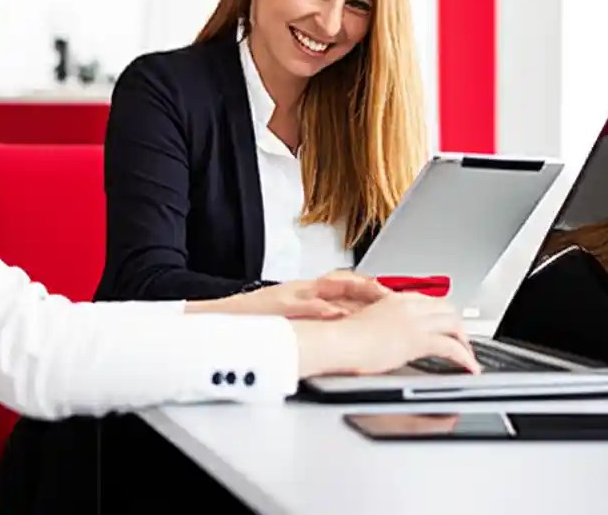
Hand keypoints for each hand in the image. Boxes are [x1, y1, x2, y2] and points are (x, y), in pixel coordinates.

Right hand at [190, 270, 389, 318]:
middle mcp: (300, 288)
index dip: (368, 288)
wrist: (216, 319)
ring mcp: (289, 294)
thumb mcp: (288, 316)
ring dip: (352, 290)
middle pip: (341, 281)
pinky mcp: (274, 304)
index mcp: (304, 291)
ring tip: (375, 294)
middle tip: (391, 295)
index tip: (391, 296)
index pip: (343, 284)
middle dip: (368, 287)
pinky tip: (335, 312)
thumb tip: (340, 327)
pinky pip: (300, 304)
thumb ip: (312, 318)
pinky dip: (319, 307)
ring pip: (326, 287)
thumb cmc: (252, 322)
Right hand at [292, 292, 480, 377]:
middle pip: (447, 308)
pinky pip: (451, 346)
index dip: (443, 313)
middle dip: (458, 325)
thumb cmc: (343, 338)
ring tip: (469, 356)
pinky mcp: (418, 340)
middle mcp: (409, 306)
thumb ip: (383, 325)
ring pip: (453, 323)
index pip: (430, 301)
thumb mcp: (367, 324)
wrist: (337, 342)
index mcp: (396, 300)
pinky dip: (465, 357)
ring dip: (465, 341)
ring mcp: (415, 321)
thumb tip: (387, 337)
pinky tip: (469, 367)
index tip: (447, 324)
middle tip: (462, 341)